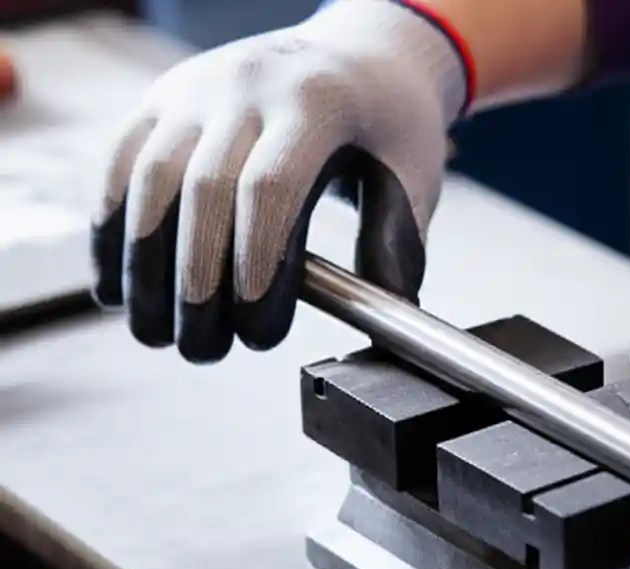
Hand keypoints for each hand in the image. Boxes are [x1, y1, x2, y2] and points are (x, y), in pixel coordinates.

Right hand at [91, 0, 466, 361]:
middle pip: (203, 188)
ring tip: (155, 331)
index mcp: (317, 104)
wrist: (359, 55)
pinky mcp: (162, 97)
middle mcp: (247, 87)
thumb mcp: (413, 174)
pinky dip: (112, 228)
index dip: (256, 264)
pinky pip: (121, 163)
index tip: (256, 329)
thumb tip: (382, 320)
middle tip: (204, 349)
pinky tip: (119, 284)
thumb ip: (396, 246)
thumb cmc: (388, 122)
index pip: (272, 186)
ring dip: (143, 266)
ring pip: (149, 178)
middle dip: (196, 283)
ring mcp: (196, 88)